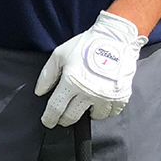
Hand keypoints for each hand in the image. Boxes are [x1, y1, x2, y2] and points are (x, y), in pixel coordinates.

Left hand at [34, 11, 145, 128]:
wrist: (115, 38)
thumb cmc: (86, 44)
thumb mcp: (60, 54)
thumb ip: (47, 75)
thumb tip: (39, 92)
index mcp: (71, 82)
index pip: (56, 108)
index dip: (49, 118)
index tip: (48, 121)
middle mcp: (88, 92)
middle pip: (72, 116)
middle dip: (64, 119)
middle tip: (63, 116)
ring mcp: (105, 96)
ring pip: (93, 117)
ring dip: (86, 113)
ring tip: (85, 104)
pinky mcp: (120, 96)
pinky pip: (110, 113)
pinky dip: (104, 110)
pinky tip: (100, 102)